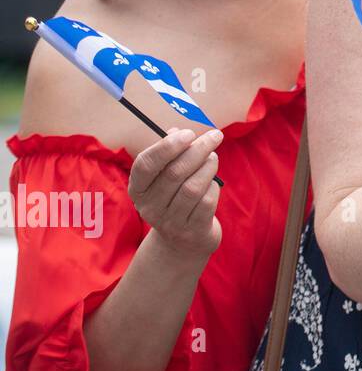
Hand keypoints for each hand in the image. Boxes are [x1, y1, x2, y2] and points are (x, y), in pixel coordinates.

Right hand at [127, 128, 222, 259]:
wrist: (184, 239)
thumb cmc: (176, 196)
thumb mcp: (165, 176)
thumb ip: (170, 152)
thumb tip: (177, 130)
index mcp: (138, 188)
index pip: (145, 165)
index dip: (167, 146)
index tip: (189, 133)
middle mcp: (149, 207)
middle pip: (174, 173)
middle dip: (198, 150)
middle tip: (216, 136)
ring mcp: (169, 221)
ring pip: (192, 187)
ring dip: (208, 166)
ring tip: (213, 157)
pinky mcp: (191, 230)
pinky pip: (206, 201)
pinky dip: (213, 186)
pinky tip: (212, 182)